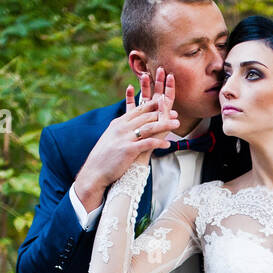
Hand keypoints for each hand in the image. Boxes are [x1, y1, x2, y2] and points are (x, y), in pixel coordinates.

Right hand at [71, 66, 178, 208]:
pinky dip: (159, 142)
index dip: (152, 105)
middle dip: (162, 113)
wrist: (95, 171)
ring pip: (149, 127)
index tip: (164, 102)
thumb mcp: (112, 138)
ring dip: (165, 125)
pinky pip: (147, 143)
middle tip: (176, 113)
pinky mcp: (128, 150)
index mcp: (118, 123)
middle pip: (145, 116)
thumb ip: (121, 130)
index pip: (138, 110)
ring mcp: (125, 138)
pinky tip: (168, 144)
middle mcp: (122, 128)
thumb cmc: (104, 157)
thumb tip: (131, 127)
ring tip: (177, 124)